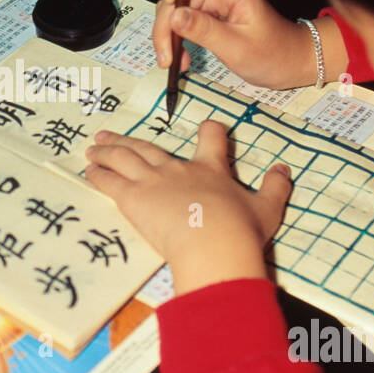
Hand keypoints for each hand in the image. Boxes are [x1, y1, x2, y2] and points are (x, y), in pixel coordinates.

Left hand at [84, 122, 293, 294]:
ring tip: (93, 148)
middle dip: (127, 139)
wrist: (213, 246)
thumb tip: (284, 168)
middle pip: (149, 147)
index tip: (207, 126)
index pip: (210, 137)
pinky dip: (98, 174)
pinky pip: (111, 181)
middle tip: (108, 135)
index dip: (209, 130)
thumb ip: (276, 186)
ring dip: (107, 151)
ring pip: (124, 158)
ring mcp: (153, 180)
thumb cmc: (241, 232)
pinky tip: (89, 170)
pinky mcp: (133, 198)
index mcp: (210, 169)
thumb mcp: (268, 208)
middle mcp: (179, 169)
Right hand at [155, 0, 312, 89]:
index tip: (170, 6)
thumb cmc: (273, 52)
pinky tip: (180, 58)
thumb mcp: (238, 47)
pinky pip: (180, 23)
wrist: (289, 63)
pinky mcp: (206, 18)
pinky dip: (175, 41)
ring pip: (174, 10)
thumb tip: (174, 16)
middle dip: (165, 22)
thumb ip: (205, 31)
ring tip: (172, 61)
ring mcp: (211, 4)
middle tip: (166, 53)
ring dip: (167, 36)